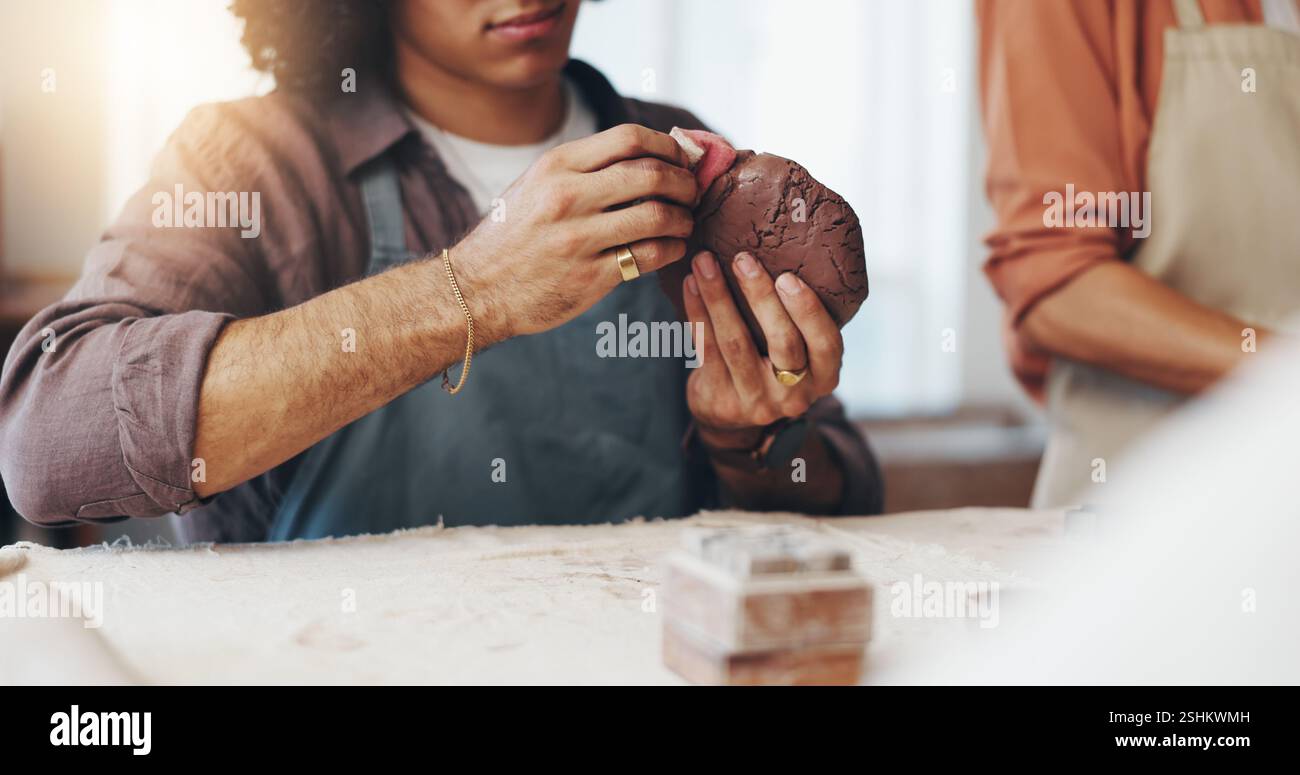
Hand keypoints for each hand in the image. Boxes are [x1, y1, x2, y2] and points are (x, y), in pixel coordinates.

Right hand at [451, 123, 696, 342]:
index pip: (629, 139)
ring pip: (657, 216)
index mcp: (556, 166)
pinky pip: (649, 256)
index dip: (667, 145)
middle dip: (684, 182)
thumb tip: (648, 155)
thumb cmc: (513, 235)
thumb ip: (584, 169)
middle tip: (692, 192)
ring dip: (683, 219)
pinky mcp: (589, 277)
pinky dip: (672, 249)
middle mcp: (568, 197)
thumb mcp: (536, 185)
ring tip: (684, 223)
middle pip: (651, 174)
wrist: (476, 290)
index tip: (678, 159)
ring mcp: (579, 239)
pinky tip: (672, 249)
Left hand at [683, 250, 843, 448]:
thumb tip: (784, 245)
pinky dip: (697, 313)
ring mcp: (758, 401)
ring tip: (705, 262)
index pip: (827, 343)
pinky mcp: (722, 400)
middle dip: (761, 296)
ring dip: (719, 298)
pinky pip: (707, 349)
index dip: (808, 310)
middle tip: (743, 259)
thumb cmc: (770, 366)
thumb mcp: (798, 353)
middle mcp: (796, 394)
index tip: (787, 277)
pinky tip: (690, 285)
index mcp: (824, 377)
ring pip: (737, 343)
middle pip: (783, 342)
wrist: (732, 417)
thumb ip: (799, 321)